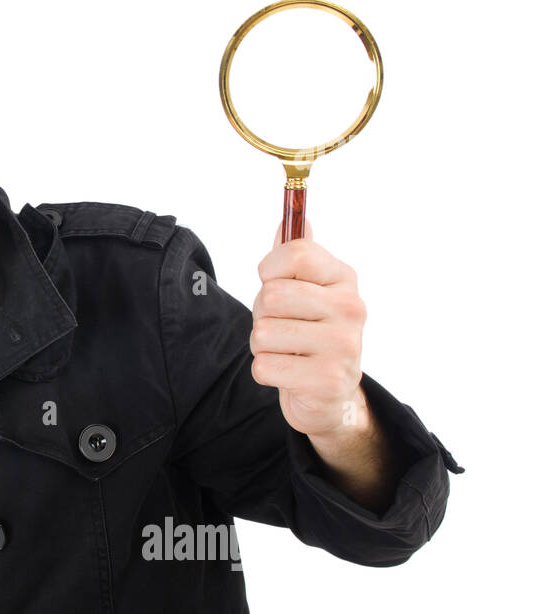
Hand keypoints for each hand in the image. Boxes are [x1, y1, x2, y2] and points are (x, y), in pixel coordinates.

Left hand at [250, 220, 367, 438]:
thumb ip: (294, 255)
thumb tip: (291, 218)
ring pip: (262, 333)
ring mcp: (344, 346)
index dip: (269, 270)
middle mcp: (351, 308)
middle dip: (262, 314)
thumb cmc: (308, 333)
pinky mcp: (328, 380)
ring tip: (287, 351)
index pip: (294, 253)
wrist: (330, 395)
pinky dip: (266, 372)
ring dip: (262, 346)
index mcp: (343, 278)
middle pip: (271, 296)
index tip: (275, 283)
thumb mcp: (304, 289)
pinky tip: (290, 374)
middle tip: (283, 326)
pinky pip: (264, 367)